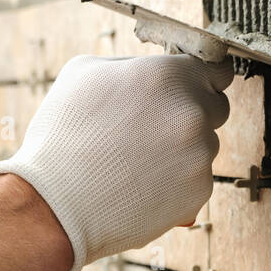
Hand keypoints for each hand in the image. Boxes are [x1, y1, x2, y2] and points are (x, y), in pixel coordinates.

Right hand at [0, 53, 232, 270]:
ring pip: (206, 145)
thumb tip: (156, 68)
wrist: (53, 205)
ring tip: (137, 161)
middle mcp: (193, 112)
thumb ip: (133, 65)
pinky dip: (178, 181)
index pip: (217, 71)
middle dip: (193, 114)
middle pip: (216, 107)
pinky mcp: (200, 190)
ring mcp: (200, 153)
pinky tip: (142, 184)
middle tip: (155, 129)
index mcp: (169, 75)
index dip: (203, 80)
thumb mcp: (84, 74)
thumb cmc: (62, 136)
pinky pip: (198, 178)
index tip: (193, 89)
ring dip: (184, 149)